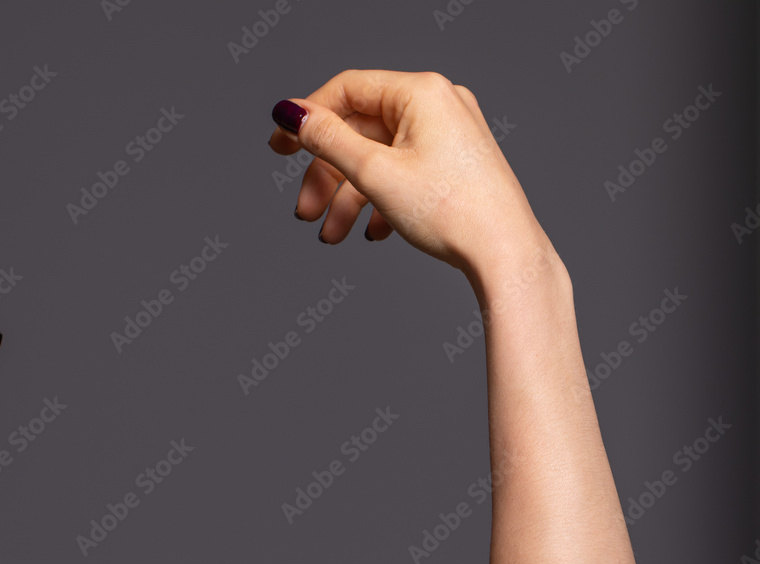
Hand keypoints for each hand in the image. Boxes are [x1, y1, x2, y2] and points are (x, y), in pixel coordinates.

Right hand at [268, 69, 554, 286]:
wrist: (505, 254)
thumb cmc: (452, 211)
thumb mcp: (376, 173)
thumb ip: (327, 141)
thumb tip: (291, 114)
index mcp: (421, 92)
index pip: (347, 90)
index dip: (308, 120)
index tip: (278, 148)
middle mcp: (438, 105)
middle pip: (361, 132)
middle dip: (327, 176)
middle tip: (305, 211)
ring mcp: (450, 137)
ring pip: (380, 160)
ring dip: (350, 198)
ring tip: (334, 235)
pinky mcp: (456, 167)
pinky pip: (405, 175)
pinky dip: (381, 201)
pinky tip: (373, 233)